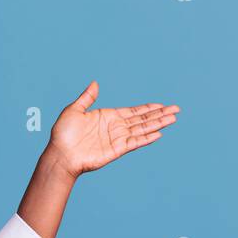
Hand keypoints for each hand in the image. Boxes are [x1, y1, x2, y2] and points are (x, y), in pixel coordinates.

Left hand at [48, 80, 179, 176]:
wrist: (60, 154)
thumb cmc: (63, 134)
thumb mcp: (74, 110)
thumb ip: (87, 98)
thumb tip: (95, 83)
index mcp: (108, 117)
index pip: (133, 111)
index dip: (148, 108)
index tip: (162, 105)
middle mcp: (116, 127)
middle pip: (143, 119)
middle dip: (160, 114)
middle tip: (177, 109)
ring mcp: (117, 139)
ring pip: (142, 129)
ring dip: (158, 124)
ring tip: (173, 119)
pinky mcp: (116, 150)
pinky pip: (134, 142)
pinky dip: (146, 138)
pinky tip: (159, 133)